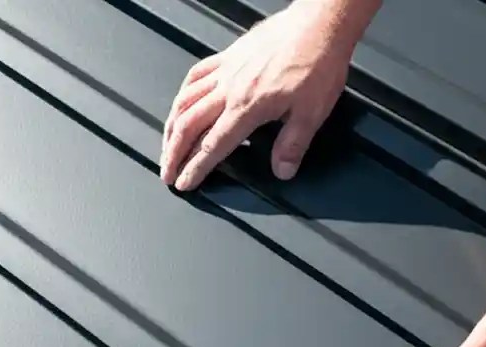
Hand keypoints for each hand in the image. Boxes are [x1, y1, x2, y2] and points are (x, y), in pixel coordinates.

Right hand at [160, 1, 357, 190]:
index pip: (212, 145)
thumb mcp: (312, 113)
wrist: (318, 24)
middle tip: (167, 171)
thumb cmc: (318, 63)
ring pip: (185, 100)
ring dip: (171, 126)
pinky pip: (196, 75)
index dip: (195, 168)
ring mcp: (226, 70)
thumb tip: (282, 171)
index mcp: (248, 107)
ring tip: (167, 144)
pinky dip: (183, 93)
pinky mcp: (229, 56)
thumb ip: (292, 145)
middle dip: (174, 152)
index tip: (183, 183)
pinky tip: (181, 102)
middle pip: (189, 125)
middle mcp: (230, 89)